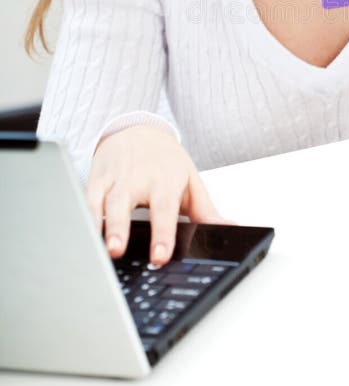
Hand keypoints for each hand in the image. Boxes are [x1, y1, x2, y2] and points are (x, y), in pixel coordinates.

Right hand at [85, 125, 230, 265]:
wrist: (139, 128)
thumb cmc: (166, 161)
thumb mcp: (190, 181)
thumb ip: (206, 210)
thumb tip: (230, 228)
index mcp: (165, 181)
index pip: (164, 210)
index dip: (162, 234)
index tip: (160, 256)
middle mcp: (138, 179)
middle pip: (127, 203)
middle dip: (121, 227)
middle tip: (118, 250)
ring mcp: (115, 178)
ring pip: (103, 201)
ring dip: (101, 225)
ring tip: (100, 248)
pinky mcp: (96, 178)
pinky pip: (86, 197)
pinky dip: (83, 214)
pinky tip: (82, 233)